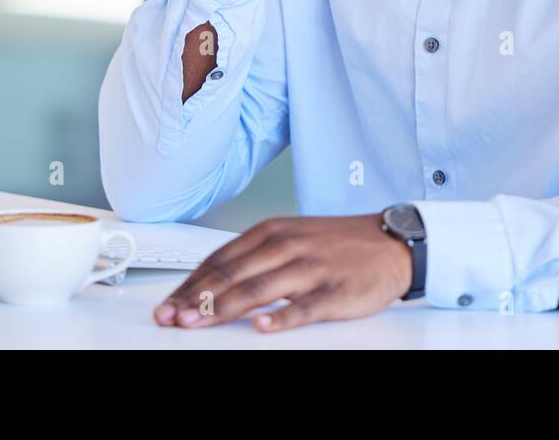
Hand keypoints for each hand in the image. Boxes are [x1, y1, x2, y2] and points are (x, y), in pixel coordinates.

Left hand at [153, 214, 413, 332]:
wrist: (390, 242)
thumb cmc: (335, 243)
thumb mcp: (290, 236)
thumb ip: (253, 257)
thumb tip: (209, 281)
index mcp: (272, 231)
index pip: (220, 259)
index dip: (190, 283)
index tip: (168, 303)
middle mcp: (288, 246)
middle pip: (233, 275)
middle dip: (197, 299)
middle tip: (173, 317)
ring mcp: (311, 268)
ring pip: (260, 289)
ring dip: (224, 308)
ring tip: (198, 323)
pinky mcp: (335, 291)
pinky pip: (305, 307)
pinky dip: (282, 318)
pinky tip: (263, 327)